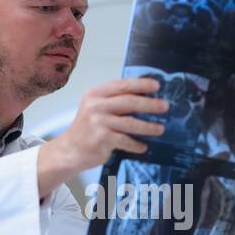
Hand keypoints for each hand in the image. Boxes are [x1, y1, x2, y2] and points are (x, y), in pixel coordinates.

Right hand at [43, 77, 168, 175]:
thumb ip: (113, 101)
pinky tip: (143, 147)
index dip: (141, 84)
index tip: (157, 85)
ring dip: (148, 126)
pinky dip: (136, 144)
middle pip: (129, 102)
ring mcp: (98, 123)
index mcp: (95, 94)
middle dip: (150, 104)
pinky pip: (126, 141)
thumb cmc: (87, 129)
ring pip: (130, 123)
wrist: (69, 150)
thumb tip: (144, 98)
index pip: (122, 85)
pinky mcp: (102, 139)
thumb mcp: (95, 108)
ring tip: (160, 129)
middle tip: (165, 106)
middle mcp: (95, 106)